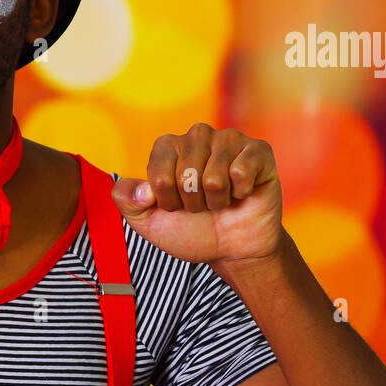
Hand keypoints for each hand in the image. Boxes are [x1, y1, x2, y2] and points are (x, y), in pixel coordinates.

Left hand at [110, 123, 282, 267]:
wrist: (232, 249)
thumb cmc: (190, 230)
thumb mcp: (148, 222)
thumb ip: (128, 201)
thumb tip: (140, 189)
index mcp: (167, 146)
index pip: (159, 176)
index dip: (168, 201)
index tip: (177, 206)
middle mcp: (197, 136)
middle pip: (186, 177)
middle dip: (193, 203)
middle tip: (202, 205)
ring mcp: (228, 139)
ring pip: (213, 177)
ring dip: (217, 201)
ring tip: (221, 200)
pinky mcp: (257, 150)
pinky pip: (241, 171)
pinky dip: (241, 192)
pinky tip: (243, 193)